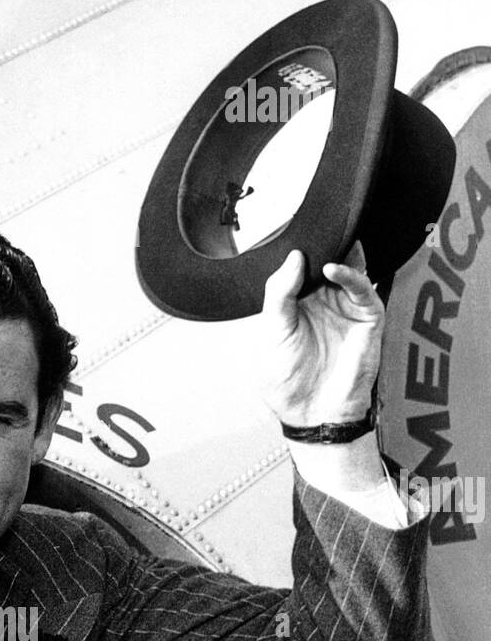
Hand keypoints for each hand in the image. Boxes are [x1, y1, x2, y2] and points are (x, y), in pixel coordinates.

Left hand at [259, 243, 384, 426]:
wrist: (310, 413)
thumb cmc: (288, 382)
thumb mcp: (272, 332)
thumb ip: (279, 293)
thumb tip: (295, 257)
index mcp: (299, 302)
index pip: (302, 265)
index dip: (300, 248)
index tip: (292, 233)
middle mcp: (325, 301)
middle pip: (329, 258)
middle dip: (323, 242)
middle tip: (314, 227)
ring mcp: (347, 307)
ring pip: (349, 266)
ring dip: (339, 251)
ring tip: (322, 247)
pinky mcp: (367, 317)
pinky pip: (364, 288)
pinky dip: (351, 275)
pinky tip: (333, 270)